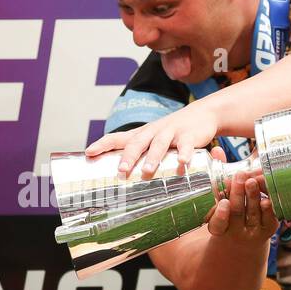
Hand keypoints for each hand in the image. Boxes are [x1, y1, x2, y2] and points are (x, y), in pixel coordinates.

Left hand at [85, 101, 218, 178]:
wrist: (202, 113)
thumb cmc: (171, 132)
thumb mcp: (152, 139)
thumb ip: (139, 153)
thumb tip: (120, 176)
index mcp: (141, 134)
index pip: (118, 138)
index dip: (103, 144)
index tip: (89, 152)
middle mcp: (153, 131)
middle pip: (137, 142)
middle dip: (128, 156)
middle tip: (121, 170)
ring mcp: (171, 132)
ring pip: (159, 144)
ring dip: (153, 157)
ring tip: (147, 170)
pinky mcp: (189, 135)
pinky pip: (187, 145)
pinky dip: (185, 154)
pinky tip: (182, 163)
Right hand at [204, 147, 278, 245]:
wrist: (244, 238)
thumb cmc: (228, 214)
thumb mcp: (218, 201)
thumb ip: (217, 175)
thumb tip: (217, 150)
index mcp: (218, 228)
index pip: (217, 224)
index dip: (220, 215)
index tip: (224, 203)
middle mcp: (235, 233)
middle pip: (237, 214)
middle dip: (239, 194)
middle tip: (240, 177)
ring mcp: (252, 232)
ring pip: (254, 214)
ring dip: (253, 196)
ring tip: (252, 181)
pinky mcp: (267, 230)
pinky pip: (269, 217)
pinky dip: (268, 206)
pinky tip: (267, 194)